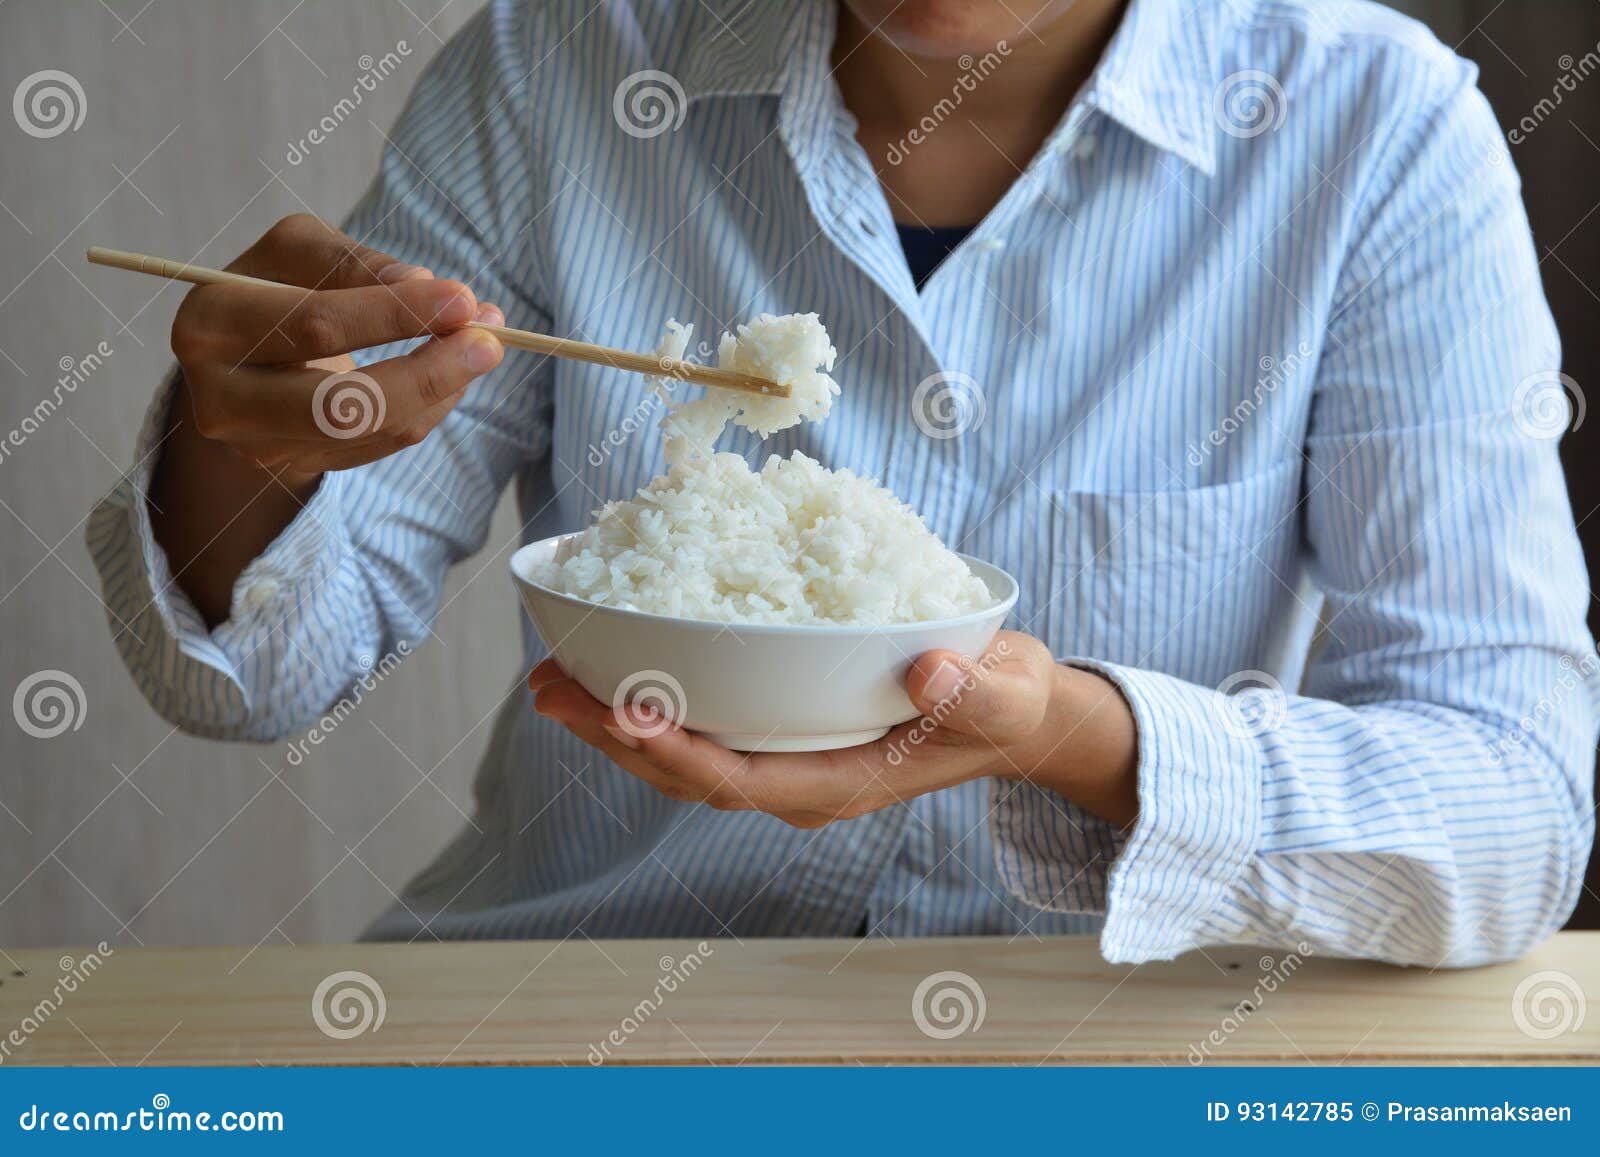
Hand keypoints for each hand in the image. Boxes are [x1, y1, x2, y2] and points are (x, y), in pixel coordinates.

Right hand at [152, 213, 506, 624]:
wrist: (241, 357)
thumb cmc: (277, 287)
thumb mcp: (301, 253)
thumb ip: (356, 263)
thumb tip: (423, 286)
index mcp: (212, 324)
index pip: (315, 324)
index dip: (396, 314)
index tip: (463, 300)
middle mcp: (224, 397)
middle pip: (343, 404)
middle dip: (429, 371)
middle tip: (489, 341)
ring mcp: (259, 444)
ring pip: (372, 430)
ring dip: (443, 389)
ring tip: (483, 346)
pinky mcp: (297, 468)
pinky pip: (383, 444)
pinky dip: (429, 407)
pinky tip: (454, 373)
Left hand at [529, 630, 1139, 828]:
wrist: (1010, 716)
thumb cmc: (1004, 705)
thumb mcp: (1004, 696)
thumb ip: (971, 693)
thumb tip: (929, 671)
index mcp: (840, 785)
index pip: (741, 780)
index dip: (676, 751)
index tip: (622, 711)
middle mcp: (798, 780)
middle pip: (688, 772)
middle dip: (614, 737)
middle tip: (547, 687)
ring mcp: (785, 758)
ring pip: (683, 753)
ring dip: (613, 721)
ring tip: (552, 677)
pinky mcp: (781, 728)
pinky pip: (704, 721)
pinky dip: (651, 697)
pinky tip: (612, 660)